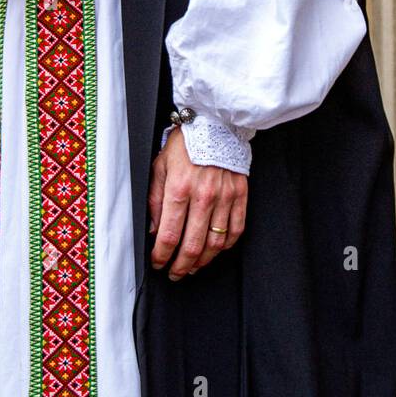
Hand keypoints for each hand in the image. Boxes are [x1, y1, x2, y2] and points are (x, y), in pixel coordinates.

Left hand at [147, 127, 247, 280]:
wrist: (214, 123)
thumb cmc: (184, 145)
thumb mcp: (159, 167)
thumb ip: (155, 201)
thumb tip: (155, 230)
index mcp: (179, 189)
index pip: (169, 235)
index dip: (161, 256)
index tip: (158, 263)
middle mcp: (203, 196)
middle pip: (192, 246)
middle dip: (181, 266)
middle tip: (175, 273)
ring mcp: (225, 197)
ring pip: (215, 243)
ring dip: (202, 261)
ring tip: (193, 267)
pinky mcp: (240, 195)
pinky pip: (236, 230)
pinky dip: (225, 246)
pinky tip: (215, 250)